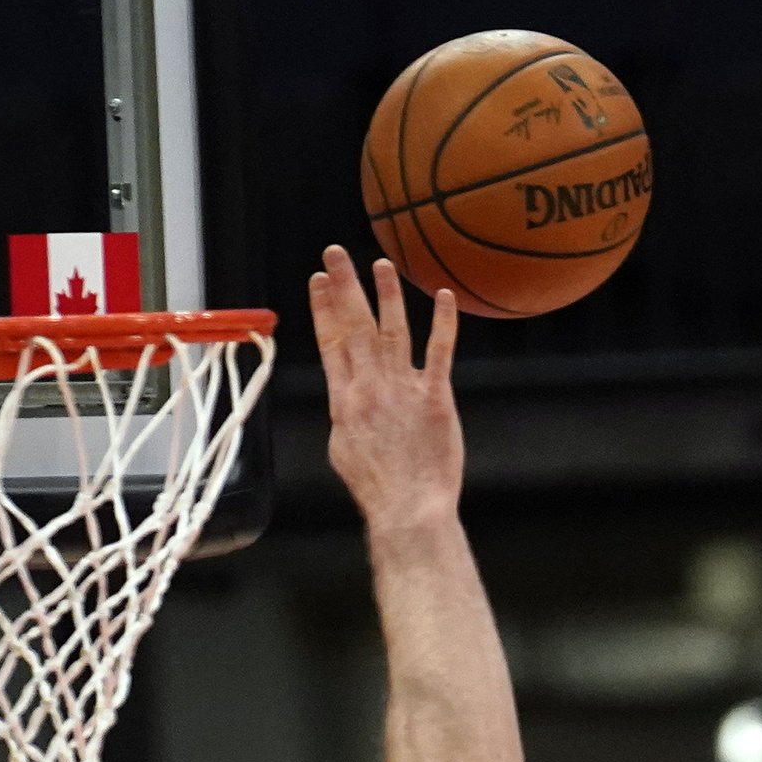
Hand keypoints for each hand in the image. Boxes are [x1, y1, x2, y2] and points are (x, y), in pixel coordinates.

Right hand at [308, 248, 462, 529]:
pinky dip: (442, 322)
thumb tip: (346, 395)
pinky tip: (443, 296)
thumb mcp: (342, 448)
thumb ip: (344, 413)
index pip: (330, 342)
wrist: (408, 507)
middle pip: (355, 327)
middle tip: (336, 254)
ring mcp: (403, 389)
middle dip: (344, 287)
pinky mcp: (436, 397)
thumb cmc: (376, 486)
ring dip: (387, 295)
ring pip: (393, 331)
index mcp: (344, 399)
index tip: (318, 280)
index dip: (324, 307)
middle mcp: (370, 387)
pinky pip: (439, 351)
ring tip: (382, 265)